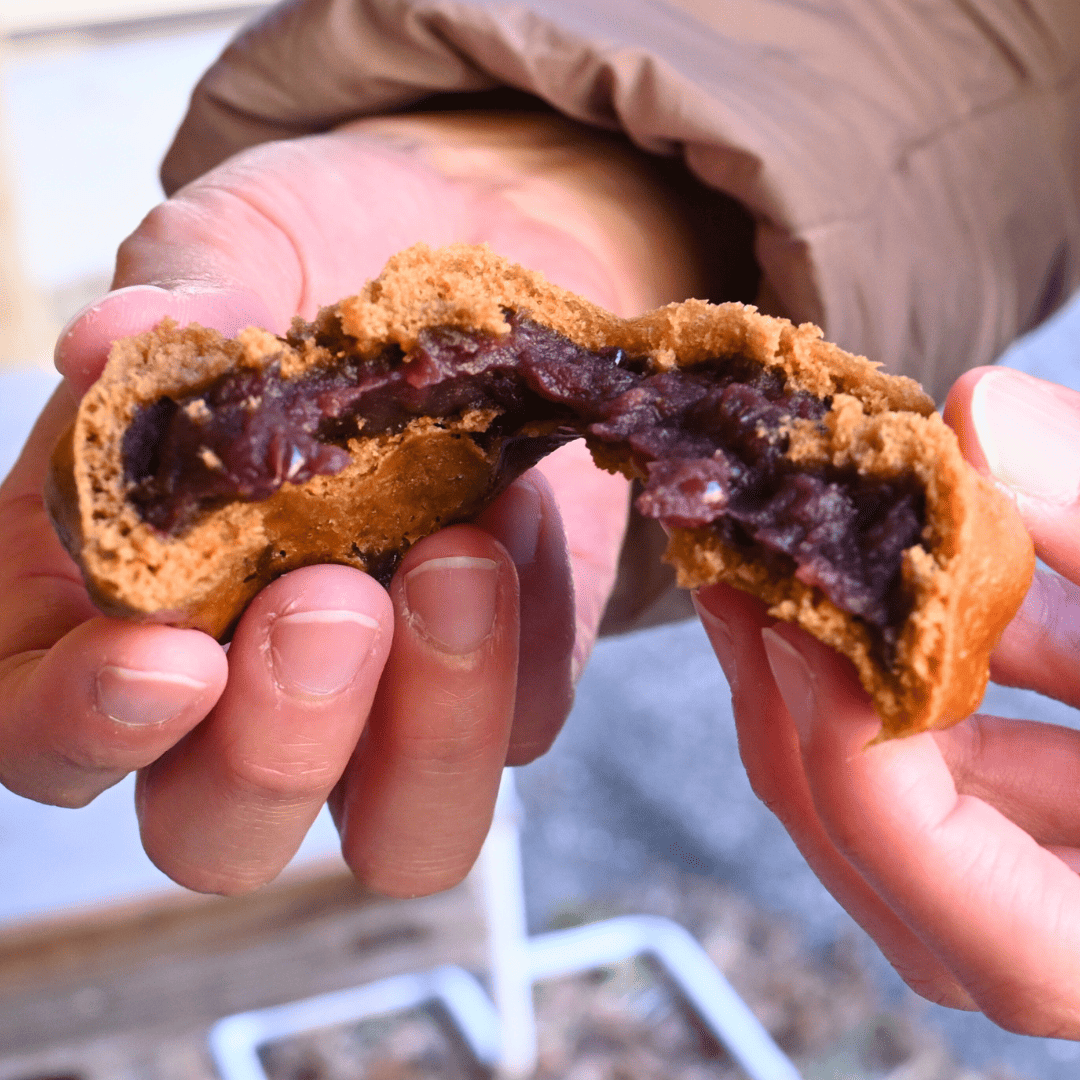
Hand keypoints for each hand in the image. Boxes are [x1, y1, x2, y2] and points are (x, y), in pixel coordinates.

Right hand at [2, 113, 699, 896]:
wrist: (493, 240)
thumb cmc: (336, 247)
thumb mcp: (244, 242)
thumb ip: (175, 298)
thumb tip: (105, 347)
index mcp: (112, 590)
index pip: (39, 728)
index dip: (84, 726)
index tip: (168, 656)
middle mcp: (242, 678)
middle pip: (218, 830)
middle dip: (276, 747)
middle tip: (330, 600)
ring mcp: (387, 696)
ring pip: (402, 835)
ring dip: (432, 727)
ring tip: (458, 554)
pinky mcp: (507, 679)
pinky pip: (526, 727)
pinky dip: (528, 636)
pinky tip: (519, 513)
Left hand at [695, 364, 1079, 1036]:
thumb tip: (979, 416)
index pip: (996, 936)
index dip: (877, 787)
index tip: (800, 634)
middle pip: (914, 892)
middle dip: (805, 733)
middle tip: (741, 585)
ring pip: (920, 829)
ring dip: (835, 695)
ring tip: (773, 567)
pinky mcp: (1079, 805)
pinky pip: (972, 766)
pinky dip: (922, 676)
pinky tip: (882, 580)